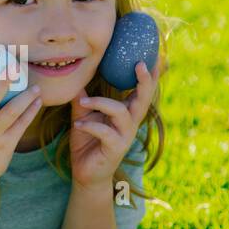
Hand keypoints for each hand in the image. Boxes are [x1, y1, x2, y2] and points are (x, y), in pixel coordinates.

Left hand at [69, 59, 159, 190]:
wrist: (86, 173)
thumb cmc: (87, 143)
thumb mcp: (83, 116)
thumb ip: (82, 99)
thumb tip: (77, 79)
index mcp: (126, 113)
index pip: (141, 91)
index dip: (148, 75)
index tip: (152, 55)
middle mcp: (130, 124)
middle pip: (143, 99)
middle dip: (144, 81)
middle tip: (140, 64)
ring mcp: (124, 137)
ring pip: (121, 112)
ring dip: (101, 102)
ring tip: (84, 101)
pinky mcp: (115, 149)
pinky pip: (106, 132)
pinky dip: (91, 125)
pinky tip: (79, 124)